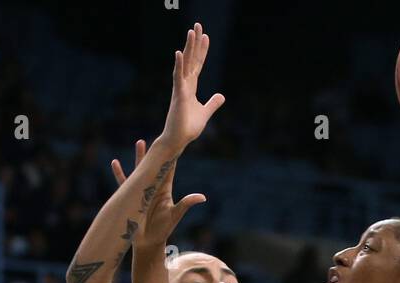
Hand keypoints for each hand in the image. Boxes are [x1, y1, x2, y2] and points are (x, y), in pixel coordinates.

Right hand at [111, 136, 206, 249]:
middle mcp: (153, 188)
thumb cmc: (163, 231)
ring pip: (140, 170)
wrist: (148, 243)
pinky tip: (114, 163)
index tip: (174, 142)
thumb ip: (186, 204)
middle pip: (154, 165)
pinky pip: (123, 183)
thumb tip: (202, 197)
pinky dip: (119, 174)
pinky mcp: (131, 198)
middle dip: (156, 151)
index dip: (171, 156)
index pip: (169, 169)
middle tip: (157, 136)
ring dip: (139, 157)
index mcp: (165, 190)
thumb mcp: (175, 216)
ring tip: (140, 142)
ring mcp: (142, 192)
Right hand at [160, 25, 224, 152]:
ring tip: (191, 32)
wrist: (178, 140)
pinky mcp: (178, 96)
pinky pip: (178, 77)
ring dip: (188, 48)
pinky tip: (180, 52)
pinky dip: (179, 65)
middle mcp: (184, 84)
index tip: (205, 36)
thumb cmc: (188, 128)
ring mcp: (180, 88)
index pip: (197, 65)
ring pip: (185, 63)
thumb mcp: (205, 113)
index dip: (202, 51)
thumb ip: (212, 103)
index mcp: (190, 87)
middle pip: (191, 59)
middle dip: (195, 42)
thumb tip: (221, 96)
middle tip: (197, 25)